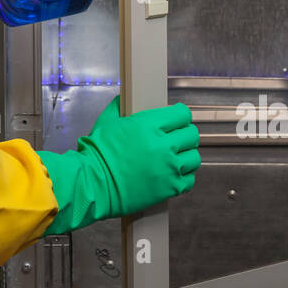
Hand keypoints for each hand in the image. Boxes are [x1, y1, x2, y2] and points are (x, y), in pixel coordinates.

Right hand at [36, 97, 199, 235]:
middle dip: (185, 135)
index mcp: (149, 125)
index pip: (182, 114)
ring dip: (186, 156)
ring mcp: (169, 167)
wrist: (93, 184)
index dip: (180, 116)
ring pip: (194, 157)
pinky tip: (173, 174)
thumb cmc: (97, 153)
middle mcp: (163, 145)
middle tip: (176, 139)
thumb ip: (119, 107)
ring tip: (175, 158)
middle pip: (192, 135)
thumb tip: (123, 99)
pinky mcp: (170, 188)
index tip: (176, 120)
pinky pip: (190, 179)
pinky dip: (184, 176)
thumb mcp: (107, 122)